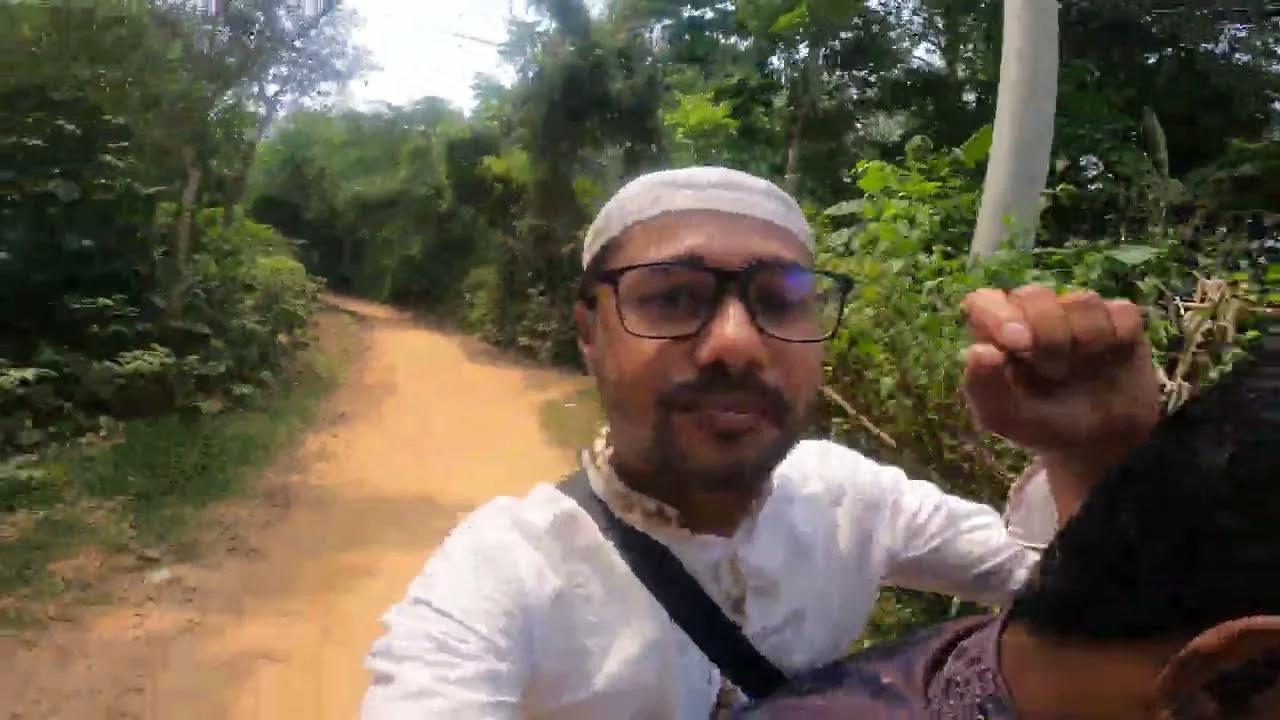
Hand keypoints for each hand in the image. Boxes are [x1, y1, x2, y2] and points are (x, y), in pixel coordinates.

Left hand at [960, 285, 1161, 468]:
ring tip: (1077, 370)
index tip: (1017, 342)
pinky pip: (1121, 313)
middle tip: (1053, 373)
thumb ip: (982, 386)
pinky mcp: (1119, 320)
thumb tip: (978, 350)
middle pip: (1035, 296)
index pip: (984, 301)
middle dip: (1047, 336)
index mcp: (998, 332)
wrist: (1103, 443)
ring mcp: (1077, 313)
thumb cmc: (1044, 425)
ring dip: (1082, 340)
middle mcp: (1034, 314)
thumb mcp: (1004, 417)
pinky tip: (1109, 358)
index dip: (997, 314)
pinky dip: (1116, 338)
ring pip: (1082, 301)